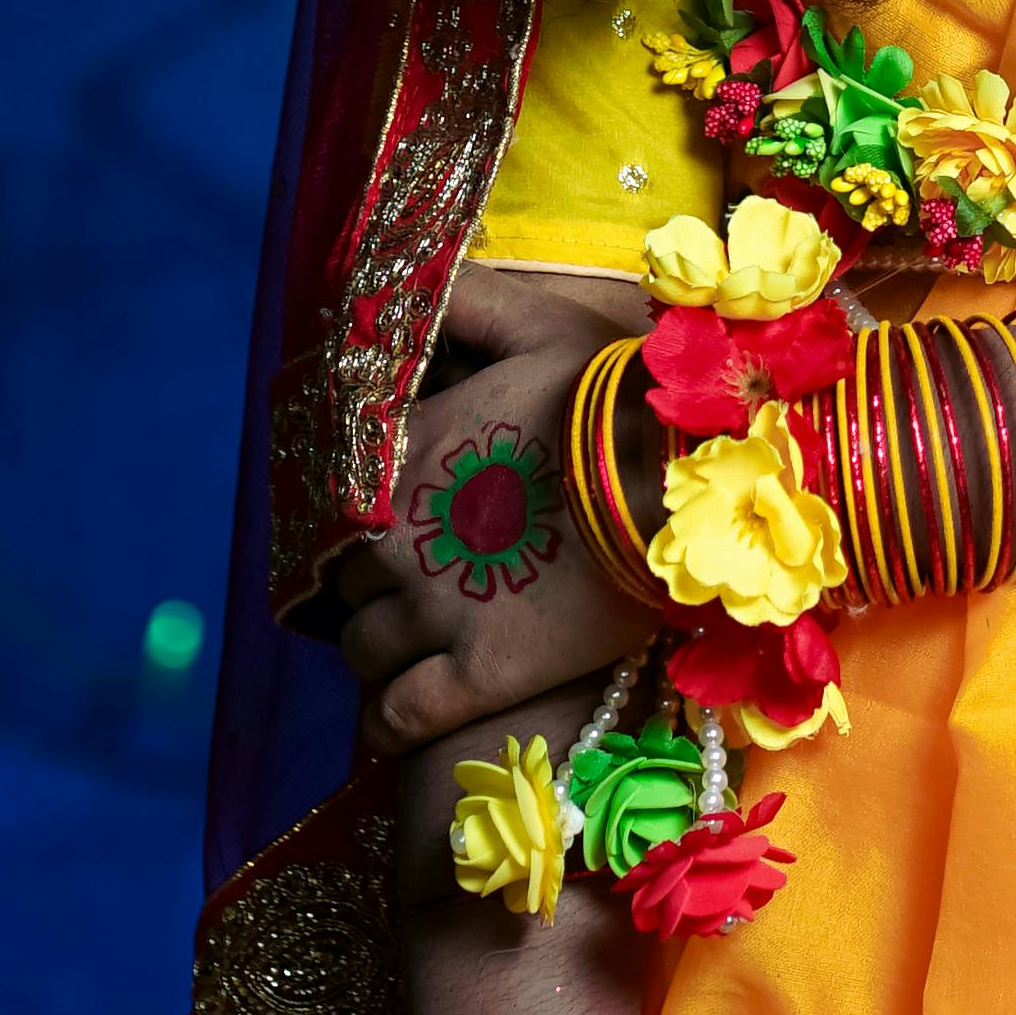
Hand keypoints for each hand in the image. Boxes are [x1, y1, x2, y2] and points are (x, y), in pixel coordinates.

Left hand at [337, 291, 652, 759]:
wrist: (676, 480)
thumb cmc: (608, 395)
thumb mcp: (532, 322)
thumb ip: (461, 300)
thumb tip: (410, 290)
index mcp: (402, 458)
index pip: (339, 501)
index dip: (362, 518)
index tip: (389, 526)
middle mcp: (397, 537)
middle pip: (347, 581)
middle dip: (370, 587)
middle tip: (410, 589)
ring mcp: (432, 612)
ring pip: (362, 649)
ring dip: (377, 650)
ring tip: (409, 649)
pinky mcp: (474, 675)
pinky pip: (395, 718)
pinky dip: (384, 724)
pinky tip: (393, 720)